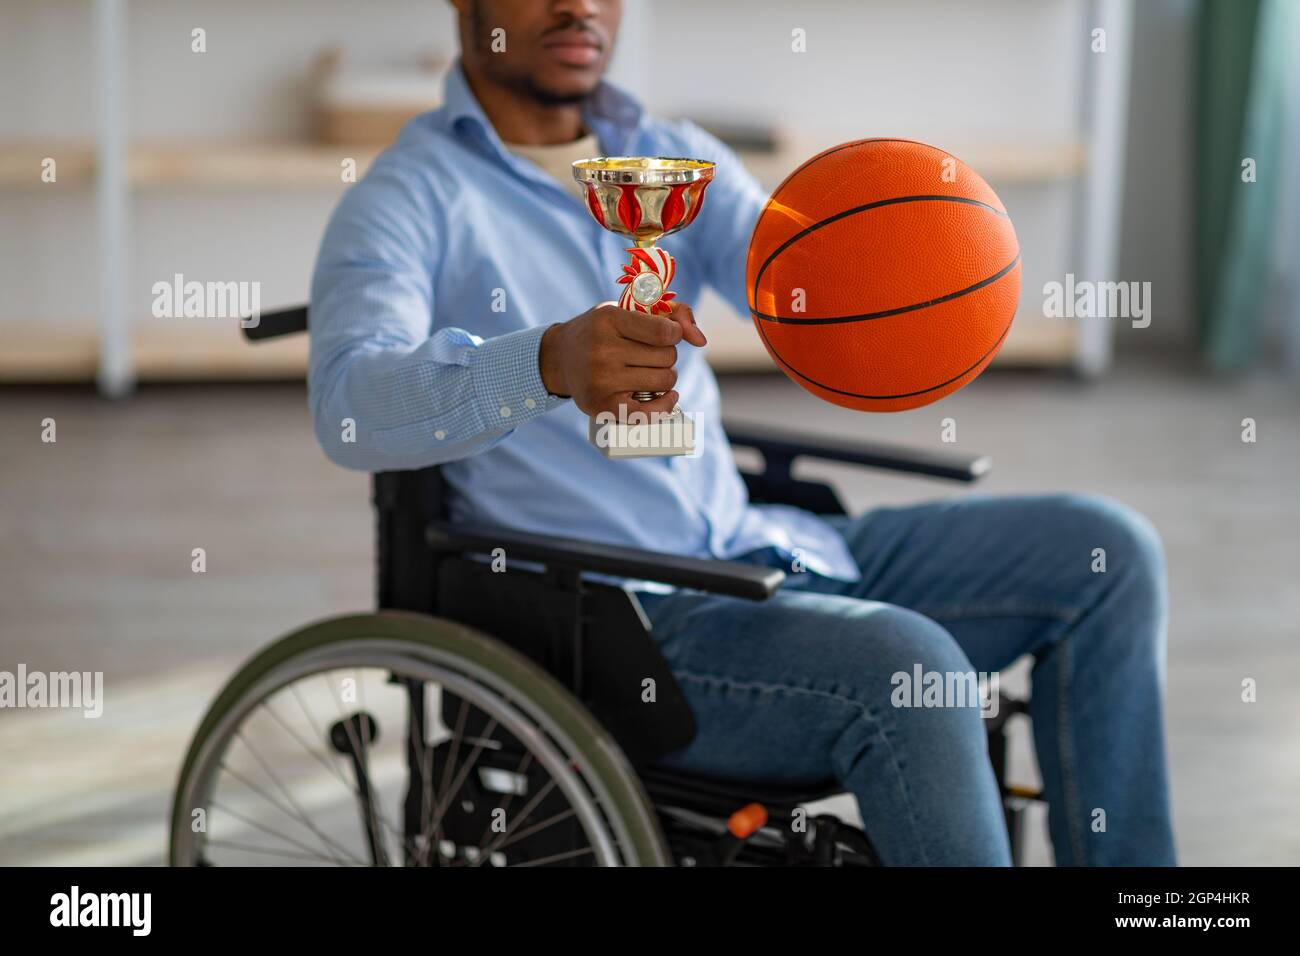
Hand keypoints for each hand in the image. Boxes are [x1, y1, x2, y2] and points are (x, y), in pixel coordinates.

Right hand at [538, 300, 705, 417]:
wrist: (560, 358)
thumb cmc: (602, 331)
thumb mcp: (628, 309)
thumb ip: (672, 313)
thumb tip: (702, 340)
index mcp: (608, 320)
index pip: (664, 332)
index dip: (673, 334)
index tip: (665, 334)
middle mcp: (602, 350)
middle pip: (668, 358)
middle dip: (666, 355)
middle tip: (647, 355)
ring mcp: (601, 381)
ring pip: (664, 382)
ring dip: (665, 378)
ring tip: (647, 372)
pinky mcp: (602, 406)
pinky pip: (648, 413)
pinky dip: (665, 406)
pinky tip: (667, 397)